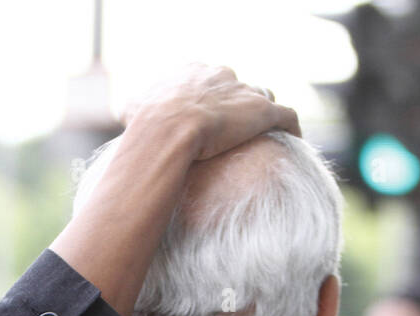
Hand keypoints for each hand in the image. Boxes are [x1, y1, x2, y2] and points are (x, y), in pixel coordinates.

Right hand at [122, 64, 301, 160]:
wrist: (167, 131)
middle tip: (236, 129)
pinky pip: (286, 117)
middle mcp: (221, 74)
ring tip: (265, 133)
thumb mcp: (131, 107)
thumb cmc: (146, 124)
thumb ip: (133, 105)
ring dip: (264, 113)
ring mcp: (243, 91)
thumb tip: (125, 111)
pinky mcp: (262, 112)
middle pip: (237, 85)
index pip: (209, 79)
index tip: (208, 118)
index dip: (210, 98)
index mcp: (192, 71)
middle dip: (238, 103)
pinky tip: (294, 140)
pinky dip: (291, 128)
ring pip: (263, 97)